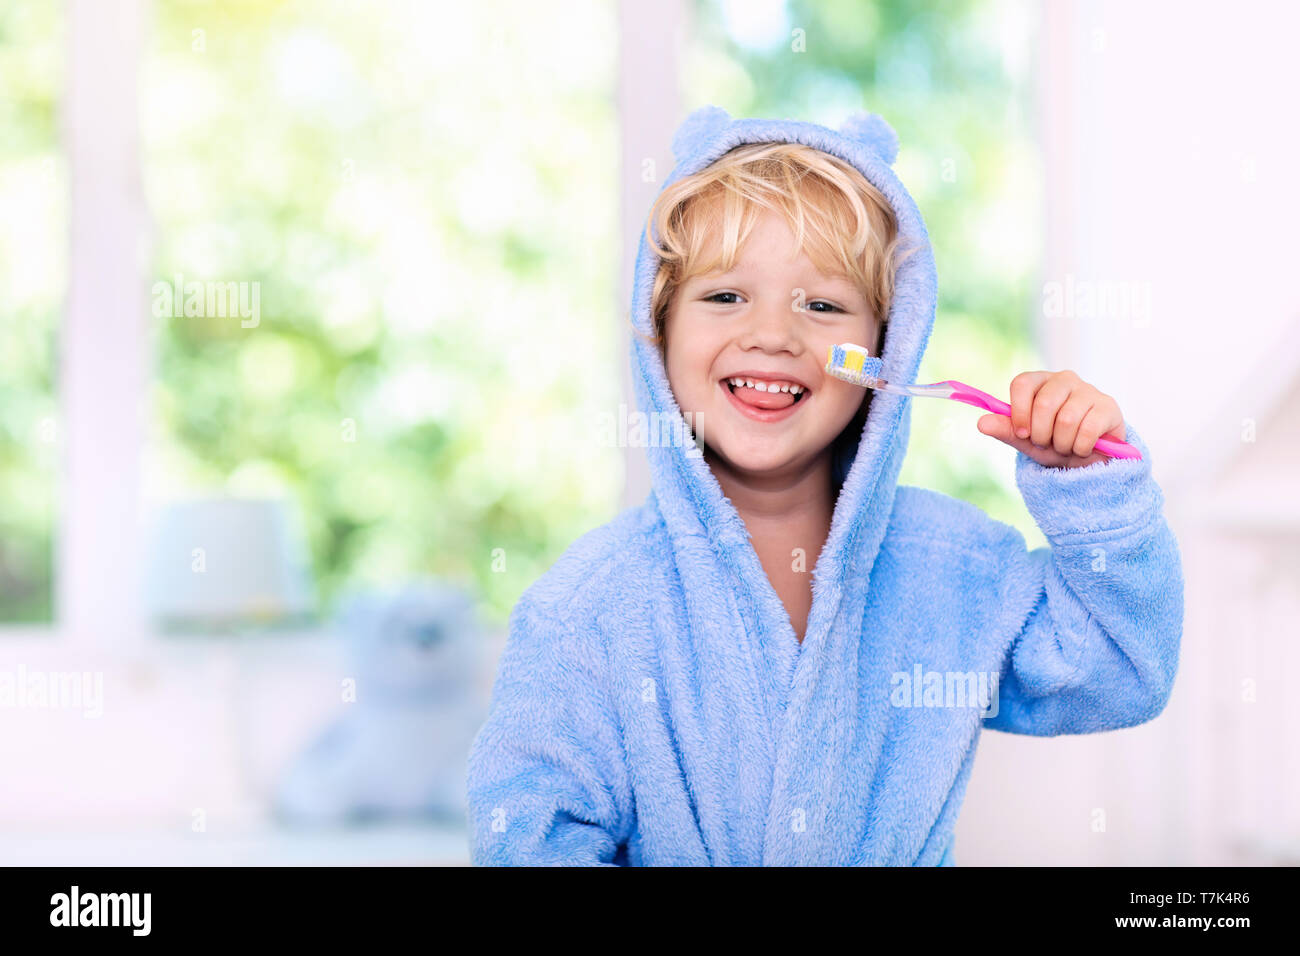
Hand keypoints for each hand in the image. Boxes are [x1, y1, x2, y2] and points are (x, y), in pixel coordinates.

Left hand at [976, 370, 1126, 468]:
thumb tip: (981, 423)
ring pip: (1066, 419)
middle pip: (1044, 403)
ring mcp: (1089, 391)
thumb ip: (1005, 430)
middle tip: (1046, 442)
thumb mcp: (1026, 440)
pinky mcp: (1108, 406)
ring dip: (1062, 444)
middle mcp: (1065, 379)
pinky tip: (1082, 448)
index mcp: (1040, 382)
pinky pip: (1087, 430)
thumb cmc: (1054, 442)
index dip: (1019, 412)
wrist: (1088, 459)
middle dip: (1041, 434)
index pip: (1022, 383)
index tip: (1022, 433)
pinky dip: (1080, 447)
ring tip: (1065, 446)